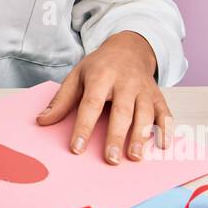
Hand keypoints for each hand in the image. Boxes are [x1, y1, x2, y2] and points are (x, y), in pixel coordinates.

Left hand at [36, 32, 173, 164]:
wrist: (129, 48)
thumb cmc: (100, 67)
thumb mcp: (77, 76)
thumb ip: (62, 100)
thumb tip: (42, 121)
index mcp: (101, 77)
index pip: (91, 104)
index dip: (83, 127)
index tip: (76, 148)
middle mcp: (125, 83)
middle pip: (121, 111)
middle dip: (116, 136)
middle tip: (110, 159)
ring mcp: (144, 89)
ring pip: (145, 113)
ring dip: (141, 136)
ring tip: (133, 156)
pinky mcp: (158, 96)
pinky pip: (165, 113)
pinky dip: (165, 129)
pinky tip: (162, 146)